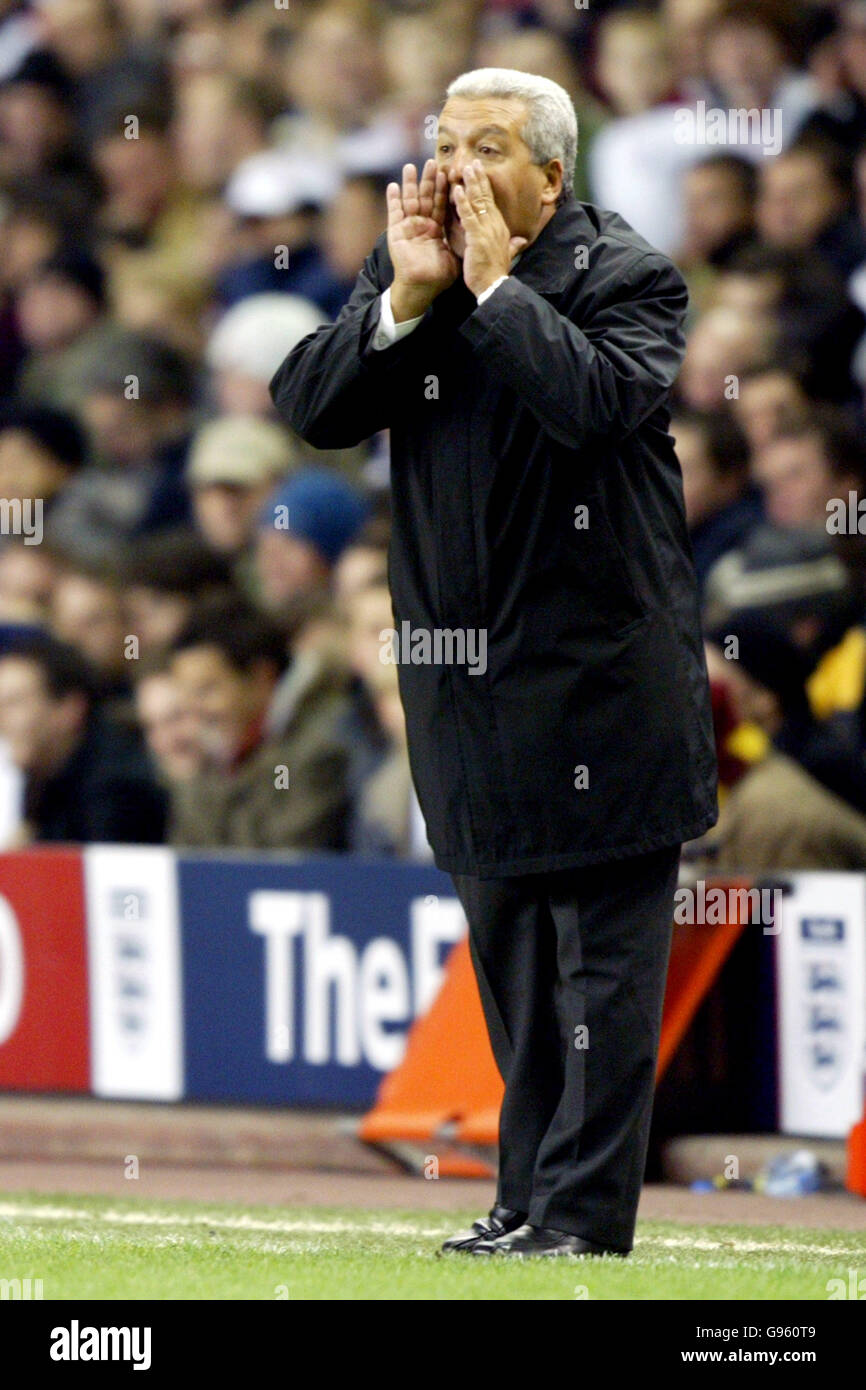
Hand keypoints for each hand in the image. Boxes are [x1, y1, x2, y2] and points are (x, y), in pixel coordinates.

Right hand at [387, 159, 459, 320]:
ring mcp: (408, 227)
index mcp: (437, 229)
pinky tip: (393, 186)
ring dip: (409, 184)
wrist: (421, 288)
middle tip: (433, 161)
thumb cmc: (438, 276)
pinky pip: (394, 213)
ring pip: (410, 201)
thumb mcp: (458, 256)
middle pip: (427, 198)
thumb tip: (494, 242)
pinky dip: (392, 200)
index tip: (450, 171)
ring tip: (410, 167)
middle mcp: (423, 225)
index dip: (447, 188)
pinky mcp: (396, 233)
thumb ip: (470, 243)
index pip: (443, 204)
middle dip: (429, 180)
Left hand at [455, 161, 527, 298]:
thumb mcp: (506, 255)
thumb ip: (513, 246)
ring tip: (465, 168)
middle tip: (473, 161)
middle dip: (479, 178)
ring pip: (478, 202)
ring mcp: (487, 230)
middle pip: (486, 196)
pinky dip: (463, 202)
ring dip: (471, 183)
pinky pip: (468, 216)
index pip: (492, 202)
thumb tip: (522, 241)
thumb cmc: (496, 273)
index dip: (485, 187)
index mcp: (500, 228)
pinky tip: (457, 190)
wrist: (494, 287)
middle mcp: (495, 225)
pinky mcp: (477, 237)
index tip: (480, 173)